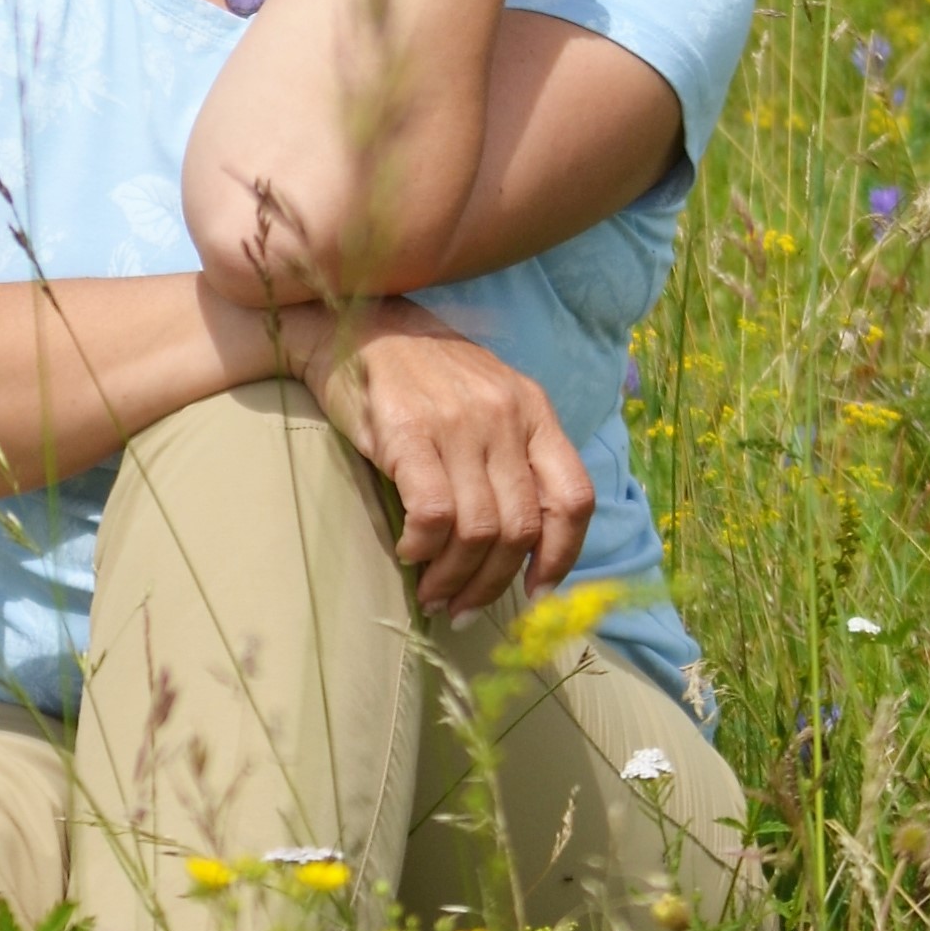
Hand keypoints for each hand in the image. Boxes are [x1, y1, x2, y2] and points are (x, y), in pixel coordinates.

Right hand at [288, 301, 596, 618]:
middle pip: (521, 527)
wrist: (356, 322)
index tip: (535, 593)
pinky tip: (407, 554)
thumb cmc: (422, 374)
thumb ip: (511, 454)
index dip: (562, 556)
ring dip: (455, 578)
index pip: (573, 497)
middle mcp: (505, 416)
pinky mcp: (410, 431)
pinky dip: (423, 548)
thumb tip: (520, 543)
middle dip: (494, 583)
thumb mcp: (488, 400)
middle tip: (463, 608)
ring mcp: (459, 423)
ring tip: (433, 594)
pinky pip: (433, 513)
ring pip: (479, 530)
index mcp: (534, 409)